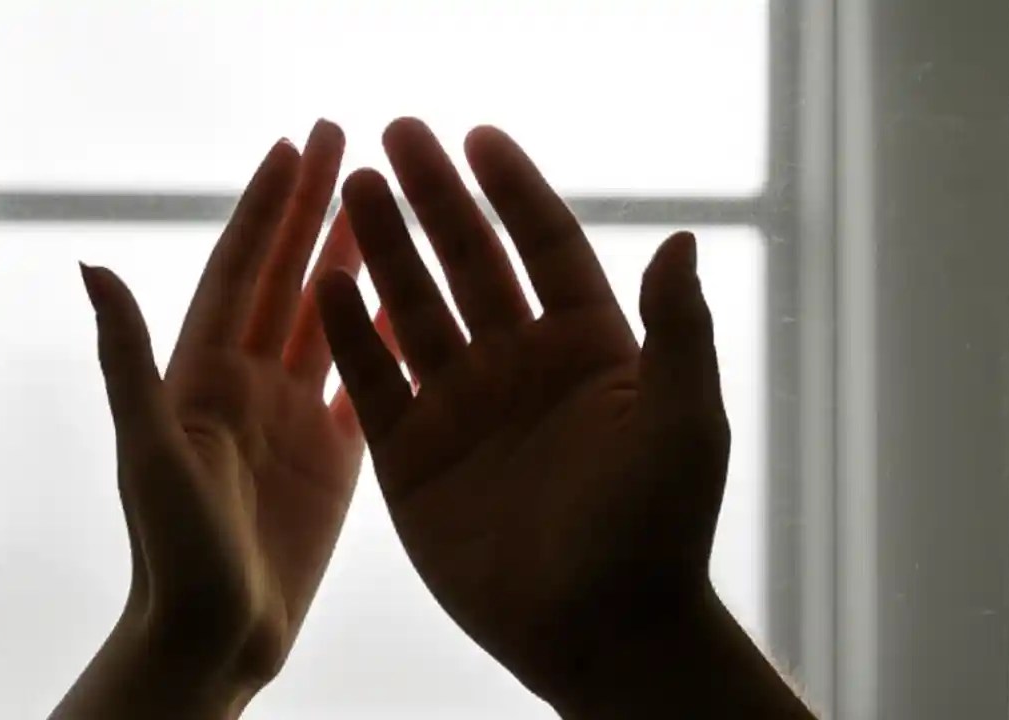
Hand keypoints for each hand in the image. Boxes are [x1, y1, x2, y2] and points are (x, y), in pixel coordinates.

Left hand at [54, 120, 394, 717]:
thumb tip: (94, 265)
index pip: (242, 267)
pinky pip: (364, 378)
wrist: (215, 637)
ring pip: (329, 318)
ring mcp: (293, 415)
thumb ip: (128, 360)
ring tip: (384, 201)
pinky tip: (409, 297)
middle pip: (289, 275)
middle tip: (344, 138)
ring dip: (353, 257)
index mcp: (203, 372)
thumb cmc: (170, 554)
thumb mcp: (146, 453)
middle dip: (314, 207)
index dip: (266, 205)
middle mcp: (248, 381)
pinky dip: (384, 334)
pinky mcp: (333, 453)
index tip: (293, 145)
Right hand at [319, 119, 812, 717]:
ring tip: (356, 189)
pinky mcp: (413, 458)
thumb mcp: (682, 422)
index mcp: (589, 348)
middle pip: (471, 262)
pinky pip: (373, 383)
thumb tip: (680, 237)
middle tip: (397, 135)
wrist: (598, 633)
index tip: (479, 136)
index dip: (513, 190)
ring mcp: (463, 408)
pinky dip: (349, 336)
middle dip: (436, 199)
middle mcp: (521, 365)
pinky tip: (326, 284)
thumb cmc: (655, 529)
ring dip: (385, 249)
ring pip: (414, 309)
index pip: (546, 246)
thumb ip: (679, 329)